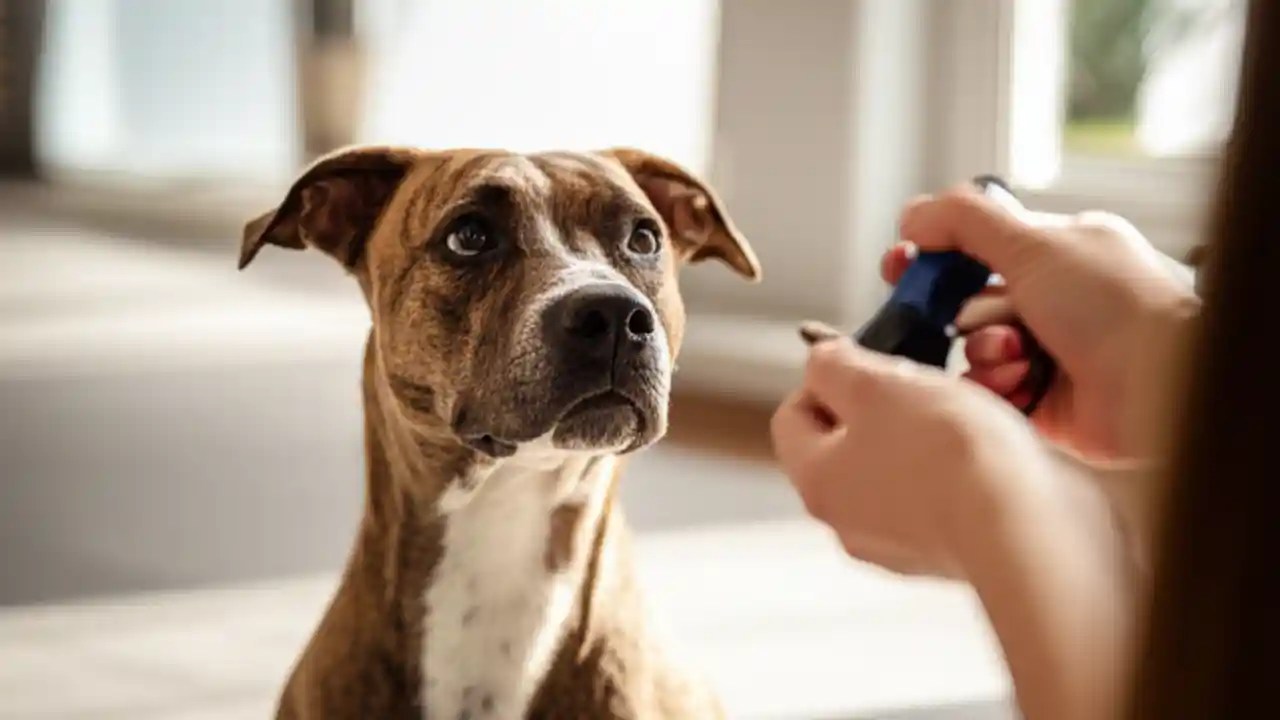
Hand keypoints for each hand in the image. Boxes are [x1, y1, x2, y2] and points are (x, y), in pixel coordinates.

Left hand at [770, 336, 1053, 576]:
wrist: (1034, 528)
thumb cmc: (948, 451)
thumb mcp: (875, 385)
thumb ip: (834, 366)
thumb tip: (820, 362)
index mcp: (817, 484)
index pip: (792, 416)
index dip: (825, 377)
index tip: (869, 360)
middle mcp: (851, 523)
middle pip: (847, 442)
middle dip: (880, 401)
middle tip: (919, 380)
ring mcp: (905, 545)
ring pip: (900, 465)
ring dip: (925, 430)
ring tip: (963, 408)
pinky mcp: (959, 550)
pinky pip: (946, 492)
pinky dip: (961, 464)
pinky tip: (993, 447)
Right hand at [885, 188, 1198, 458]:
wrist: (1159, 390)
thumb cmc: (1115, 309)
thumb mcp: (1034, 242)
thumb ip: (964, 219)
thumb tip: (912, 214)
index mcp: (1058, 251)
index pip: (977, 243)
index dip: (933, 253)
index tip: (901, 263)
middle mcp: (1051, 300)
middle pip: (965, 299)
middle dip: (955, 308)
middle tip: (944, 316)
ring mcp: (1046, 351)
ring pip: (972, 348)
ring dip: (983, 350)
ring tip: (1016, 355)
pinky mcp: (1039, 401)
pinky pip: (987, 391)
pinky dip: (995, 386)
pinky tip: (1021, 383)